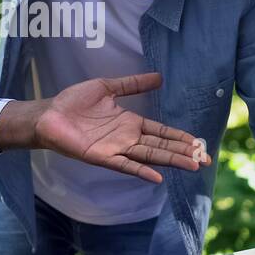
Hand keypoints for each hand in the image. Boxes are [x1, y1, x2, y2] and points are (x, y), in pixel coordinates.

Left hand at [0, 73, 208, 183]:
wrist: (49, 114)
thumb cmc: (74, 102)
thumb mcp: (107, 87)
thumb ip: (132, 84)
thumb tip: (160, 77)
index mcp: (130, 122)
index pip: (161, 131)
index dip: (179, 137)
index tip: (199, 143)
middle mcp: (126, 138)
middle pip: (161, 146)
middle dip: (183, 152)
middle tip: (205, 159)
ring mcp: (116, 149)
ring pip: (149, 156)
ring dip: (170, 161)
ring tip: (192, 166)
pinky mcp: (102, 157)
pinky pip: (125, 165)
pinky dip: (141, 170)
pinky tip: (158, 177)